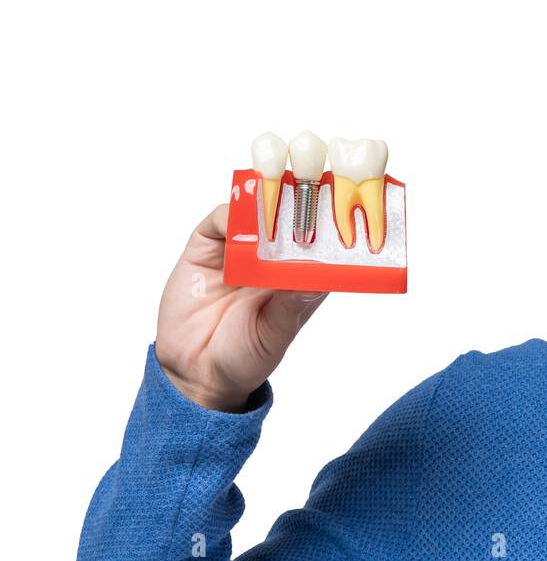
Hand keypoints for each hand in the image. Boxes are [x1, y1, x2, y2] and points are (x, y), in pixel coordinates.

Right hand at [154, 204, 327, 411]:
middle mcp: (271, 259)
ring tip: (273, 202)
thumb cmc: (244, 356)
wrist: (195, 372)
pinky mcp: (207, 249)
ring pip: (255, 213)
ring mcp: (239, 251)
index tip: (337, 210)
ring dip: (264, 204)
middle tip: (307, 188)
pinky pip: (219, 220)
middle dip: (298, 203)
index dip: (328, 226)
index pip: (319, 242)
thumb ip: (290, 306)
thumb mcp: (274, 335)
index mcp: (298, 277)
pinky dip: (229, 214)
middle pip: (288, 219)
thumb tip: (316, 280)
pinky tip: (237, 219)